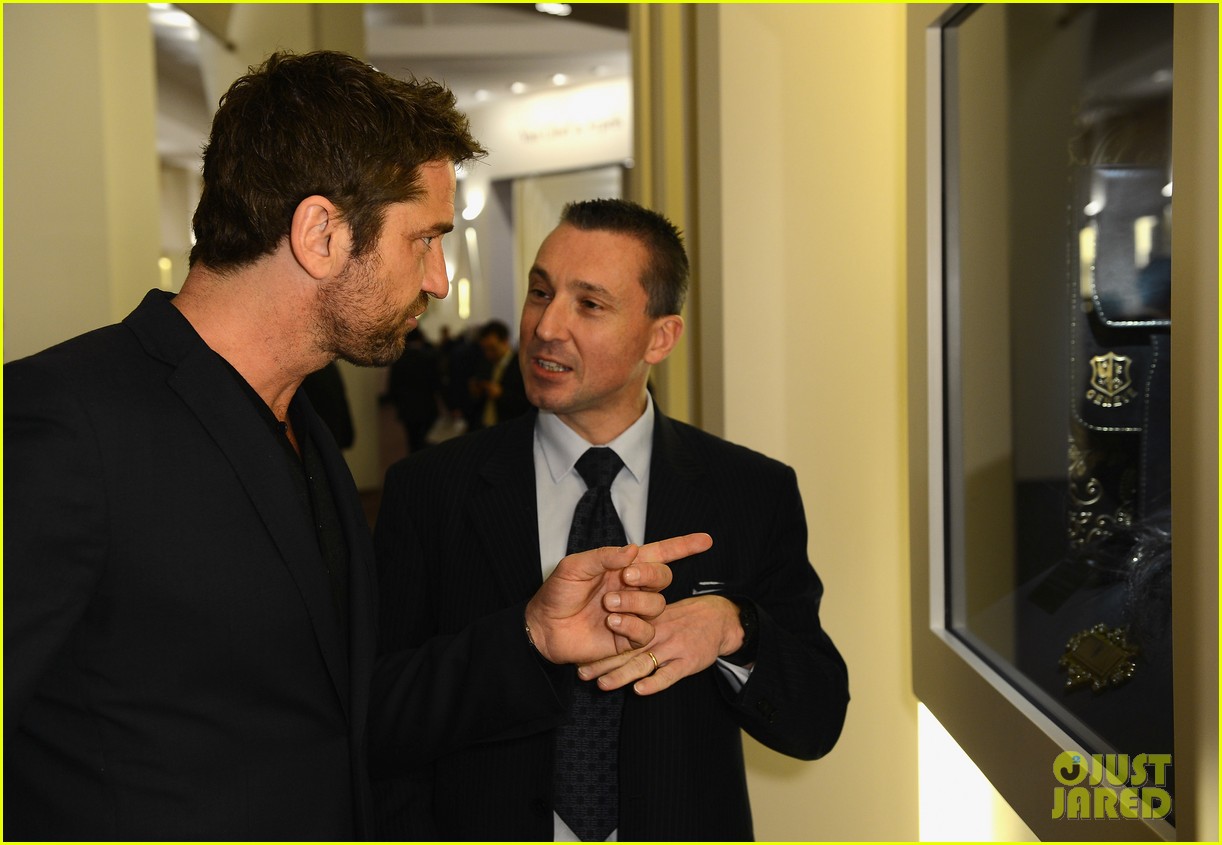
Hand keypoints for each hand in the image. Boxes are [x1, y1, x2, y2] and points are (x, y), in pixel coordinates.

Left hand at [523, 532, 712, 664]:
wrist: (544, 627)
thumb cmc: (558, 593)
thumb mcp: (575, 566)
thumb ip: (605, 557)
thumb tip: (634, 550)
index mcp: (623, 566)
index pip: (661, 553)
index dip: (684, 546)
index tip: (707, 540)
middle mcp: (632, 588)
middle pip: (663, 577)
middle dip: (650, 575)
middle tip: (626, 577)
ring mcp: (633, 613)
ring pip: (656, 604)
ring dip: (635, 601)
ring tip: (608, 605)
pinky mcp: (629, 638)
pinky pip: (646, 630)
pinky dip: (632, 624)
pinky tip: (612, 623)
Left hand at [577, 595, 744, 694]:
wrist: (719, 618)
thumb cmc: (683, 616)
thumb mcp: (659, 609)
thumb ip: (636, 613)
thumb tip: (605, 617)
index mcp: (646, 618)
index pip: (621, 624)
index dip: (600, 637)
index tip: (578, 648)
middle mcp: (656, 632)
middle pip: (625, 648)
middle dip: (603, 661)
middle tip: (581, 671)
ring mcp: (672, 647)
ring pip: (643, 662)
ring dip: (622, 674)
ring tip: (602, 684)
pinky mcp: (687, 662)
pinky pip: (669, 675)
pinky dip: (655, 683)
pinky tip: (639, 690)